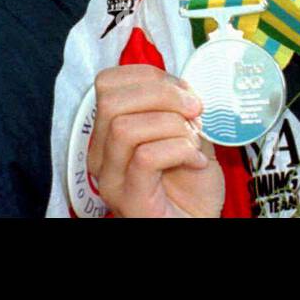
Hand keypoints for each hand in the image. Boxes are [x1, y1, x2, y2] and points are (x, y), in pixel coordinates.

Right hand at [87, 64, 224, 217]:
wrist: (198, 224)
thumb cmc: (192, 186)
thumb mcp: (189, 133)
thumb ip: (183, 108)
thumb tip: (188, 84)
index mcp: (109, 131)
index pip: (107, 83)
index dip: (149, 76)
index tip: (184, 90)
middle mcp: (101, 154)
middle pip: (111, 100)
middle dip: (162, 94)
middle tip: (194, 110)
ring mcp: (112, 179)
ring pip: (124, 127)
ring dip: (171, 124)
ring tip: (194, 140)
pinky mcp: (129, 200)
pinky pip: (146, 157)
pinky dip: (179, 150)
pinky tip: (196, 161)